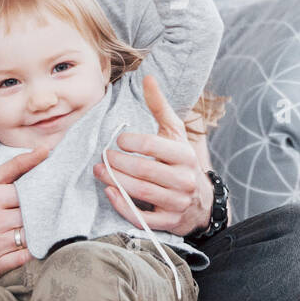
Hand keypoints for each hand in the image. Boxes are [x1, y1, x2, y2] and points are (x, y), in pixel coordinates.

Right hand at [0, 145, 49, 280]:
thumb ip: (17, 165)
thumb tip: (46, 150)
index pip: (29, 192)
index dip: (38, 194)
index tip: (42, 195)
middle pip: (31, 215)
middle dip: (39, 213)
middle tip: (42, 212)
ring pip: (30, 236)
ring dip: (36, 232)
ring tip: (33, 228)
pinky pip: (25, 257)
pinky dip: (29, 251)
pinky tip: (24, 245)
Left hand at [94, 76, 211, 236]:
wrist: (200, 202)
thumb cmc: (180, 161)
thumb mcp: (174, 133)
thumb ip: (159, 106)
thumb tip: (148, 78)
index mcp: (185, 155)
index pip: (156, 147)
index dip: (134, 143)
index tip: (118, 140)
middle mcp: (185, 179)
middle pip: (145, 171)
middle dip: (119, 163)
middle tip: (102, 157)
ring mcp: (178, 203)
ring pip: (142, 193)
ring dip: (116, 181)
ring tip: (100, 171)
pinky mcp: (169, 222)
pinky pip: (142, 217)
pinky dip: (123, 205)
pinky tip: (110, 192)